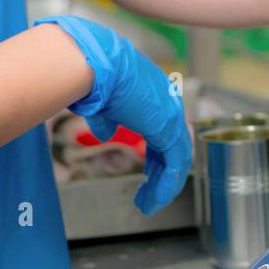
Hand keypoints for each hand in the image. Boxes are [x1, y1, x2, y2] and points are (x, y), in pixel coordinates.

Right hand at [36, 16, 190, 215]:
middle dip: (161, 172)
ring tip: (149, 205)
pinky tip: (155, 200)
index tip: (150, 172)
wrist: (95, 64)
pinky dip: (166, 185)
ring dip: (164, 185)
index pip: (163, 130)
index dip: (157, 154)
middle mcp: (167, 102)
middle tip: (151, 194)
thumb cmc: (91, 75)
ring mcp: (171, 113)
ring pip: (177, 158)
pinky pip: (174, 164)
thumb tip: (105, 132)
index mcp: (153, 93)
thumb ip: (107, 119)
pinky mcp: (168, 127)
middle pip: (173, 145)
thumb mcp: (102, 102)